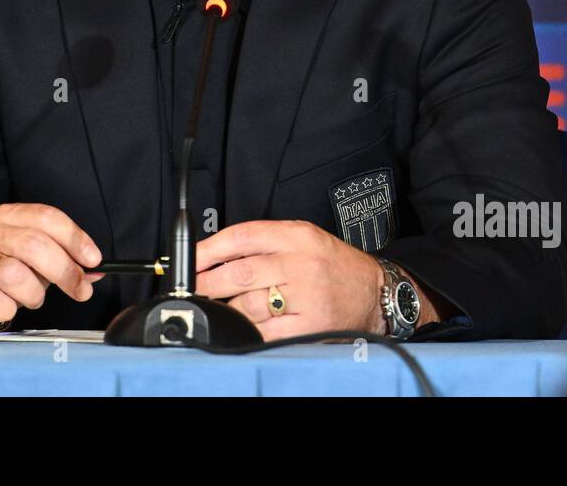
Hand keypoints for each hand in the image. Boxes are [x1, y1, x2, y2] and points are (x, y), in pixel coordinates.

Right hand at [0, 203, 105, 322]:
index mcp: (10, 216)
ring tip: (31, 294)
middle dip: (65, 271)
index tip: (94, 259)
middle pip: (35, 245)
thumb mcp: (35, 251)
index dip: (75, 238)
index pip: (47, 218)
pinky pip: (1, 304)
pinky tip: (9, 301)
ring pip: (16, 275)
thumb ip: (64, 257)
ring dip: (34, 292)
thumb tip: (94, 272)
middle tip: (81, 289)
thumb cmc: (6, 262)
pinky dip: (13, 308)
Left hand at [194, 220, 385, 340]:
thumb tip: (216, 256)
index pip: (242, 236)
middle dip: (207, 283)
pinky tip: (242, 326)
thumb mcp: (304, 239)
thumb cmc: (335, 266)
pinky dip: (247, 330)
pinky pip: (266, 331)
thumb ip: (265, 242)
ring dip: (227, 309)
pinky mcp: (309, 325)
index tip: (190, 260)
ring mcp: (306, 296)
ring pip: (248, 304)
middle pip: (240, 272)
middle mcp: (302, 263)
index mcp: (297, 236)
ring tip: (221, 308)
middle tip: (193, 289)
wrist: (376, 293)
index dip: (209, 249)